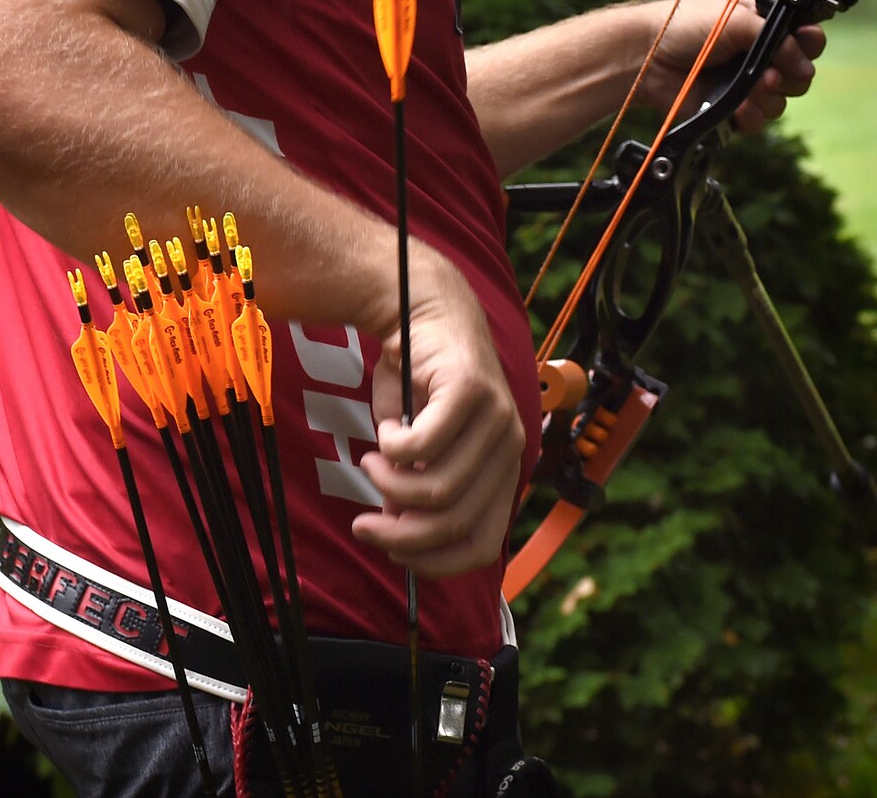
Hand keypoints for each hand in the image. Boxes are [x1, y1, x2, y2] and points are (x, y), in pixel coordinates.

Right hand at [352, 246, 527, 579]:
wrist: (425, 313)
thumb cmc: (422, 387)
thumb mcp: (422, 451)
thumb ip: (419, 493)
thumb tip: (401, 537)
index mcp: (503, 472)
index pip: (480, 546)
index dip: (433, 563)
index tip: (391, 555)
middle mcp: (511, 449)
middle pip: (454, 522)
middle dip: (399, 535)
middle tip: (364, 523)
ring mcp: (497, 419)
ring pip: (438, 489)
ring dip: (390, 485)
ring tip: (373, 462)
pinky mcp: (472, 391)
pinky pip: (424, 445)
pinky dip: (393, 447)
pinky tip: (386, 429)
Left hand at [638, 0, 825, 133]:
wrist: (649, 58)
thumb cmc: (686, 27)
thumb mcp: (737, 19)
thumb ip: (777, 39)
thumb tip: (804, 65)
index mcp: (763, 25)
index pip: (804, 36)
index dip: (809, 43)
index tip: (804, 46)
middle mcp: (758, 54)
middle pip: (799, 73)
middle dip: (791, 75)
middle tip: (771, 73)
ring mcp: (746, 83)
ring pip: (781, 100)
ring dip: (769, 96)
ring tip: (750, 88)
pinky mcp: (732, 109)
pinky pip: (758, 120)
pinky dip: (752, 115)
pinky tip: (738, 107)